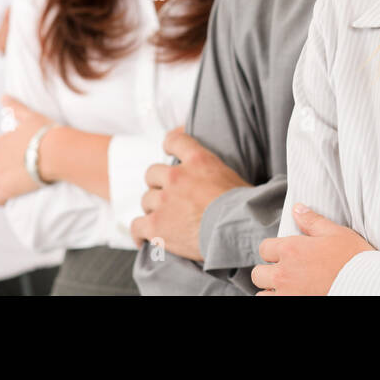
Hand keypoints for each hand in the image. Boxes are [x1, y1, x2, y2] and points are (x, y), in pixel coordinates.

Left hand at [0, 94, 55, 204]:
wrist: (55, 153)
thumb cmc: (45, 133)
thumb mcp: (30, 116)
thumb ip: (15, 108)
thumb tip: (3, 97)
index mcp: (0, 143)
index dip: (4, 151)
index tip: (17, 153)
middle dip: (2, 168)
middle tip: (20, 168)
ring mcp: (0, 177)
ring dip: (1, 183)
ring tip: (16, 183)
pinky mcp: (7, 191)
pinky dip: (1, 199)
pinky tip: (10, 197)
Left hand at [129, 127, 250, 259]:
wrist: (235, 230)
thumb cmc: (243, 208)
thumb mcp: (233, 177)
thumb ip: (216, 172)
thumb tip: (219, 179)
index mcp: (198, 160)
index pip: (174, 140)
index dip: (168, 144)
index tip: (167, 148)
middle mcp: (177, 177)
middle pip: (152, 173)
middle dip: (157, 183)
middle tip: (166, 195)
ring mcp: (164, 201)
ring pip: (146, 200)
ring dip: (152, 208)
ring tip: (162, 218)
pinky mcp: (156, 225)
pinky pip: (137, 226)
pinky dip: (138, 233)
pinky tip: (142, 239)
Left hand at [251, 204, 373, 295]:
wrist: (368, 285)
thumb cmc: (353, 258)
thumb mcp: (335, 233)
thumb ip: (312, 221)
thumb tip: (297, 208)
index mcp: (291, 250)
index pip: (264, 248)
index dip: (274, 251)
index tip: (285, 255)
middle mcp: (283, 273)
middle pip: (258, 274)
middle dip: (268, 273)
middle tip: (285, 274)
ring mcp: (287, 295)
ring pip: (262, 295)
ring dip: (271, 292)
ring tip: (288, 289)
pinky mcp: (294, 307)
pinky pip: (271, 306)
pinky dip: (278, 301)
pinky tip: (292, 296)